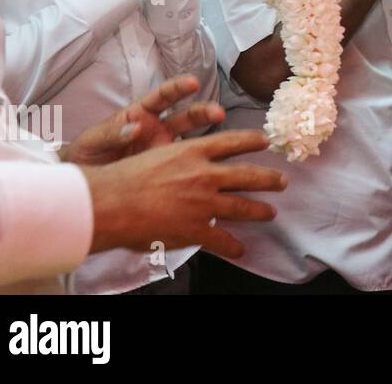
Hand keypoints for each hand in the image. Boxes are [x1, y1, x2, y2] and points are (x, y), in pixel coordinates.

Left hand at [64, 75, 223, 165]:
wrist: (84, 184)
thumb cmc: (87, 154)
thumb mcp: (93, 140)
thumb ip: (112, 132)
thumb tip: (134, 128)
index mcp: (140, 113)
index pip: (163, 96)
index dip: (178, 88)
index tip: (193, 82)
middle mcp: (158, 129)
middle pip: (187, 116)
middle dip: (204, 112)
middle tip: (218, 113)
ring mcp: (164, 150)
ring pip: (193, 141)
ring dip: (209, 140)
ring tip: (226, 143)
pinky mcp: (167, 171)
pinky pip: (186, 167)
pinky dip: (199, 166)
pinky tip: (211, 169)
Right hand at [81, 129, 286, 258]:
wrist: (108, 202)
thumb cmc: (123, 177)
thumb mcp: (157, 154)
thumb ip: (180, 159)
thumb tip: (192, 162)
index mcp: (194, 151)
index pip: (232, 142)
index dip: (252, 141)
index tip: (265, 141)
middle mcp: (204, 174)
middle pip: (247, 174)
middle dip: (268, 178)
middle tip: (282, 181)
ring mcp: (203, 202)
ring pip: (241, 205)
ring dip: (259, 210)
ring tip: (270, 212)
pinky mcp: (196, 228)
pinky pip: (221, 239)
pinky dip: (233, 246)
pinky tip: (241, 249)